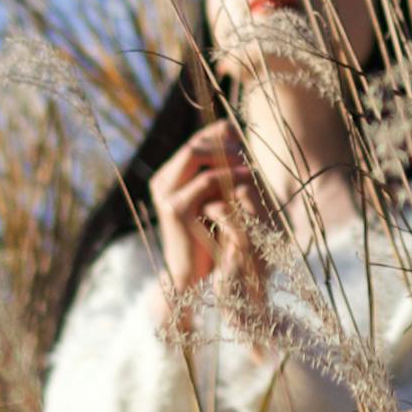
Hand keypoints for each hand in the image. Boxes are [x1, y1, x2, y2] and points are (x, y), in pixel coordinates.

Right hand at [149, 121, 258, 296]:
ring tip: (249, 162)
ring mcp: (166, 193)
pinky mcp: (176, 208)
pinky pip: (205, 180)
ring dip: (225, 154)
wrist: (190, 275)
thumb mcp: (214, 201)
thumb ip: (220, 176)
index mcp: (169, 177)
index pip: (194, 142)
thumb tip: (239, 148)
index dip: (218, 136)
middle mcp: (162, 181)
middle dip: (223, 143)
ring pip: (194, 153)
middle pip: (193, 143)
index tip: (243, 142)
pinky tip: (246, 178)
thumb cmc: (207, 238)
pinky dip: (227, 174)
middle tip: (247, 151)